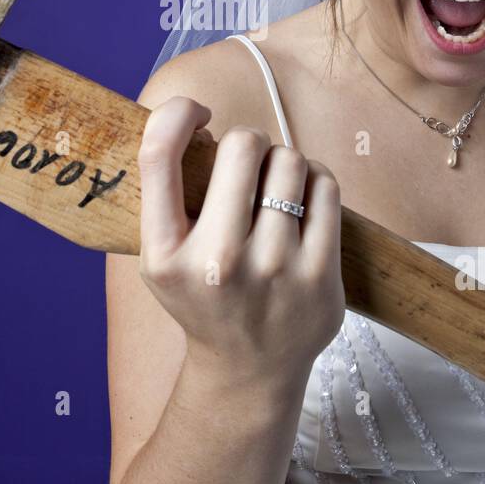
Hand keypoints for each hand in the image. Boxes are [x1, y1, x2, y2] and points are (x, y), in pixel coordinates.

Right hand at [137, 96, 345, 384]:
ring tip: (274, 189)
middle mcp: (217, 263)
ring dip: (282, 162)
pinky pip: (325, 185)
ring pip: (290, 160)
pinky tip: (302, 201)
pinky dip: (313, 180)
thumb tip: (194, 116)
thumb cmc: (202, 296)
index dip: (177, 113)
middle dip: (245, 143)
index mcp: (163, 255)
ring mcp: (274, 271)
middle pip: (243, 144)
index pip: (159, 154)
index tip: (197, 113)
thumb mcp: (161, 256)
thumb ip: (167, 194)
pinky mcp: (320, 275)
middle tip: (245, 166)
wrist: (248, 370)